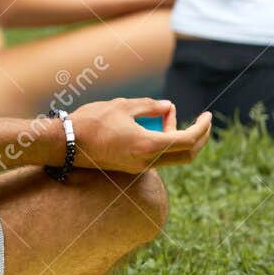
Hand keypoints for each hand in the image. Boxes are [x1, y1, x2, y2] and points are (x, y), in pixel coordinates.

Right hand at [69, 98, 211, 174]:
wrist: (65, 144)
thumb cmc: (91, 121)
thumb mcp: (123, 106)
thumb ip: (150, 106)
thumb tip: (169, 107)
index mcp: (148, 145)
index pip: (187, 140)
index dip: (202, 128)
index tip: (208, 116)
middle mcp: (147, 161)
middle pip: (186, 155)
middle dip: (199, 138)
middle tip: (203, 122)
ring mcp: (139, 167)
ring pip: (173, 158)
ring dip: (179, 138)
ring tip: (166, 115)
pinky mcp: (131, 168)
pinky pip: (158, 157)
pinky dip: (165, 143)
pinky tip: (156, 127)